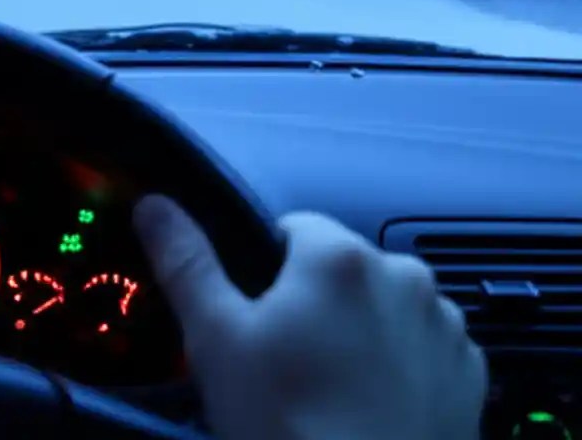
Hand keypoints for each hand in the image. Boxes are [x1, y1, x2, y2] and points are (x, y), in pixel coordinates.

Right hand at [135, 196, 485, 439]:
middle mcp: (404, 277)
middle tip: (283, 362)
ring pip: (382, 307)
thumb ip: (186, 262)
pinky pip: (421, 347)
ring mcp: (444, 326)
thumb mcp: (216, 340)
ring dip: (358, 330)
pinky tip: (367, 404)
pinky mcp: (469, 372)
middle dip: (312, 302)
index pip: (292, 227)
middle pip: (340, 268)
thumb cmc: (290, 427)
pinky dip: (397, 364)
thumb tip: (155, 207)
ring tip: (327, 389)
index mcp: (338, 257)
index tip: (256, 320)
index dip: (264, 273)